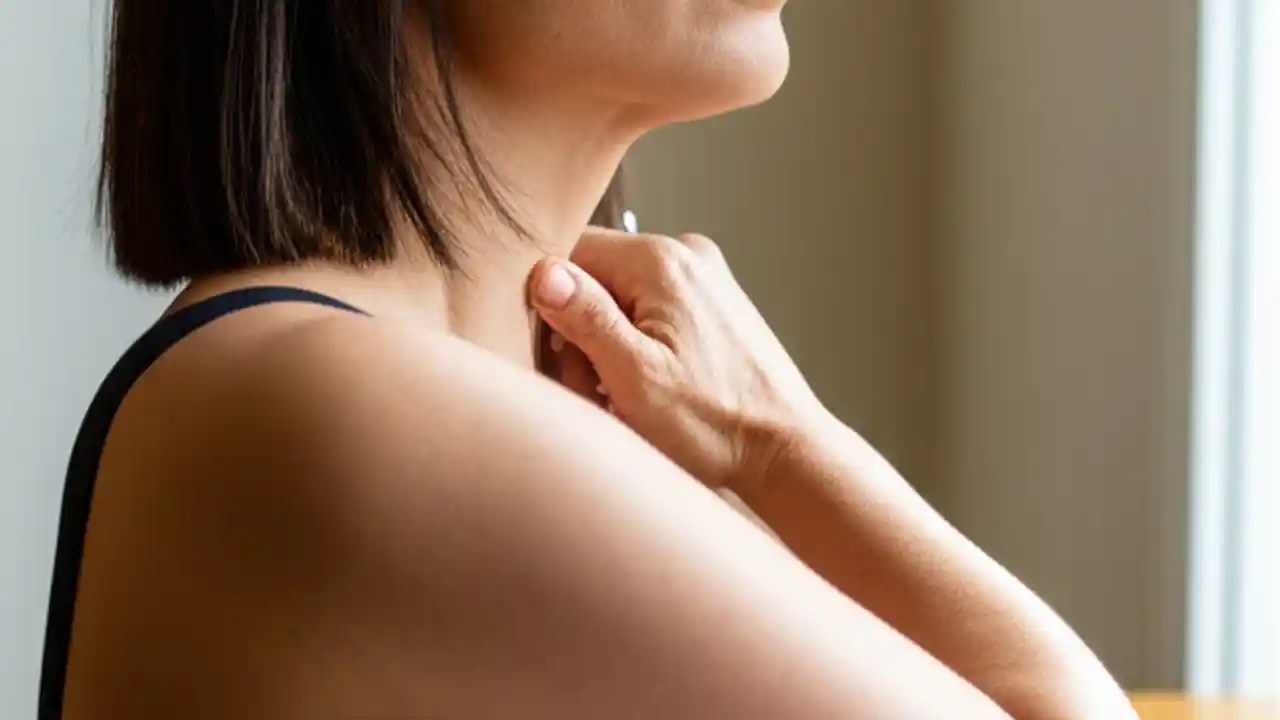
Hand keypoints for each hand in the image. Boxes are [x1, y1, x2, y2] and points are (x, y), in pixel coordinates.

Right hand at [529, 227, 828, 490]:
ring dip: (606, 346)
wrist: (784, 450)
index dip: (549, 303)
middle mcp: (686, 255)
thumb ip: (585, 316)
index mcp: (661, 260)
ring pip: (620, 298)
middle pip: (595, 276)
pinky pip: (650, 312)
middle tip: (594, 390)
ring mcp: (703, 278)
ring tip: (622, 397)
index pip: (571, 251)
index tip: (558, 354)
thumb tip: (542, 271)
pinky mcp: (712, 304)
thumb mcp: (634, 375)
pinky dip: (635, 347)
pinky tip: (645, 388)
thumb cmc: (714, 421)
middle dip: (581, 333)